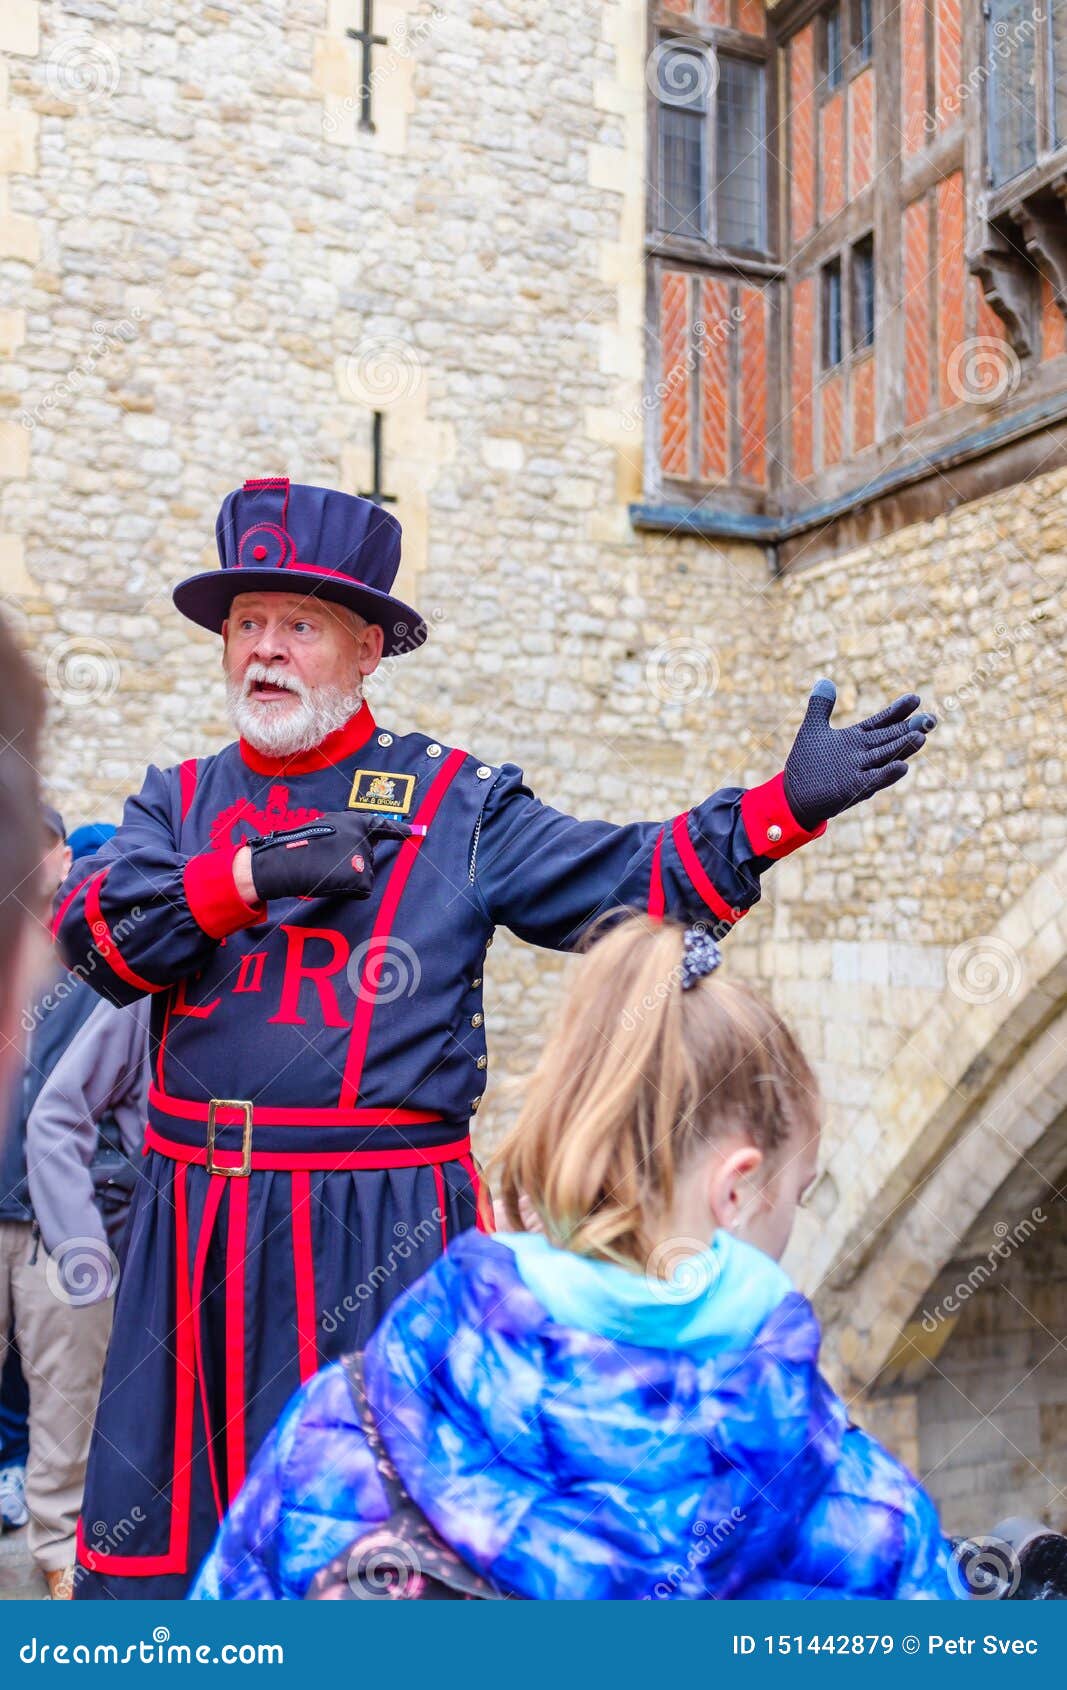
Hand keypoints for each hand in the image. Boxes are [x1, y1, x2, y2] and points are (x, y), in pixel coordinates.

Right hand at [246, 813, 412, 901]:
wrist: (285, 863)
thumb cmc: (299, 848)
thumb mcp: (324, 828)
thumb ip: (345, 835)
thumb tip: (356, 851)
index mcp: (354, 821)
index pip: (382, 825)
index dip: (399, 830)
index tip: (415, 832)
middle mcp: (364, 837)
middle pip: (368, 856)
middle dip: (354, 863)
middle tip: (328, 864)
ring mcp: (365, 859)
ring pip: (364, 874)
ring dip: (348, 877)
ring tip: (325, 872)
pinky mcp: (363, 880)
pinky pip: (361, 891)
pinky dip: (348, 892)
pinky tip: (331, 884)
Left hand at [783, 679, 936, 829]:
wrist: (793, 796)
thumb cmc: (806, 764)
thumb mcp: (813, 729)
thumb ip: (821, 706)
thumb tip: (825, 680)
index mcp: (857, 739)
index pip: (882, 722)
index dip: (898, 711)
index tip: (915, 698)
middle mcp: (863, 754)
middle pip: (890, 738)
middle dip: (910, 728)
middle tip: (932, 718)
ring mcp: (859, 772)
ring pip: (886, 757)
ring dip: (903, 748)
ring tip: (922, 736)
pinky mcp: (851, 789)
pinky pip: (872, 781)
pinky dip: (887, 775)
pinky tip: (902, 766)